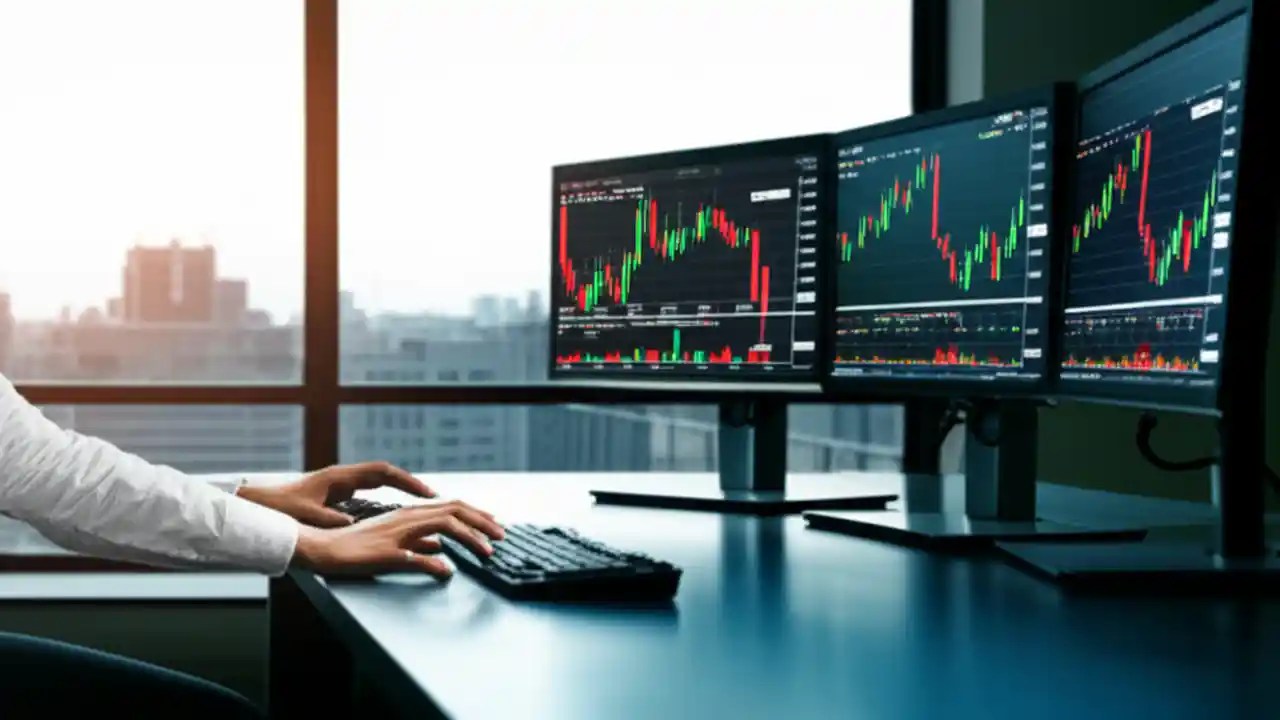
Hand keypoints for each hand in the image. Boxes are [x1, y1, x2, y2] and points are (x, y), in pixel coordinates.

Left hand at [238, 462, 434, 527]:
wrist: (257, 503)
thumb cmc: (279, 509)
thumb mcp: (306, 516)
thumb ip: (331, 520)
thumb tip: (354, 525)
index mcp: (339, 478)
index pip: (382, 473)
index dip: (406, 482)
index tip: (426, 493)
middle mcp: (343, 476)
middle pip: (385, 473)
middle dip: (410, 484)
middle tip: (433, 497)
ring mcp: (340, 483)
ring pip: (379, 481)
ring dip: (399, 489)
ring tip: (421, 504)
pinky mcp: (336, 492)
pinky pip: (370, 490)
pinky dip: (386, 496)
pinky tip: (394, 510)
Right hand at [292, 501, 504, 577]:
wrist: (323, 549)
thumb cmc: (356, 547)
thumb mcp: (394, 543)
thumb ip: (419, 545)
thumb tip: (441, 551)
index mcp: (409, 514)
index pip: (451, 507)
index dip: (476, 515)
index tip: (494, 525)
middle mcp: (407, 518)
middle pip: (455, 511)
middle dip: (483, 522)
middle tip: (502, 536)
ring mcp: (397, 534)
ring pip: (444, 526)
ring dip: (470, 538)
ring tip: (487, 552)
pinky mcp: (387, 553)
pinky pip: (417, 558)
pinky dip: (436, 564)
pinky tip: (447, 572)